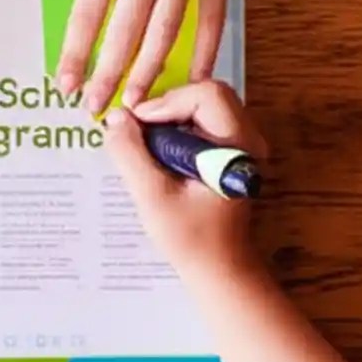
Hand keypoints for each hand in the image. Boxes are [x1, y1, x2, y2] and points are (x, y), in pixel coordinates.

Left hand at [15, 0, 238, 112]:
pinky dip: (204, 49)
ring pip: (167, 32)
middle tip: (94, 109)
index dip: (76, 53)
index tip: (65, 83)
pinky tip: (194, 75)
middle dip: (108, 76)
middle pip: (126, 33)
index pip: (88, 12)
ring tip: (134, 101)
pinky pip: (211, 17)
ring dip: (149, 71)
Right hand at [103, 81, 266, 273]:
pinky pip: (201, 121)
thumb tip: (115, 118)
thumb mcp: (153, 196)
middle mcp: (247, 137)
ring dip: (168, 117)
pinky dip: (175, 128)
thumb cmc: (190, 238)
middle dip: (166, 106)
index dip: (166, 103)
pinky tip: (157, 152)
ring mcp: (241, 144)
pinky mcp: (229, 152)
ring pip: (202, 105)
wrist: (219, 268)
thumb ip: (131, 154)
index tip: (137, 126)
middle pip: (205, 93)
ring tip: (145, 143)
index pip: (205, 94)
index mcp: (238, 145)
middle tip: (139, 131)